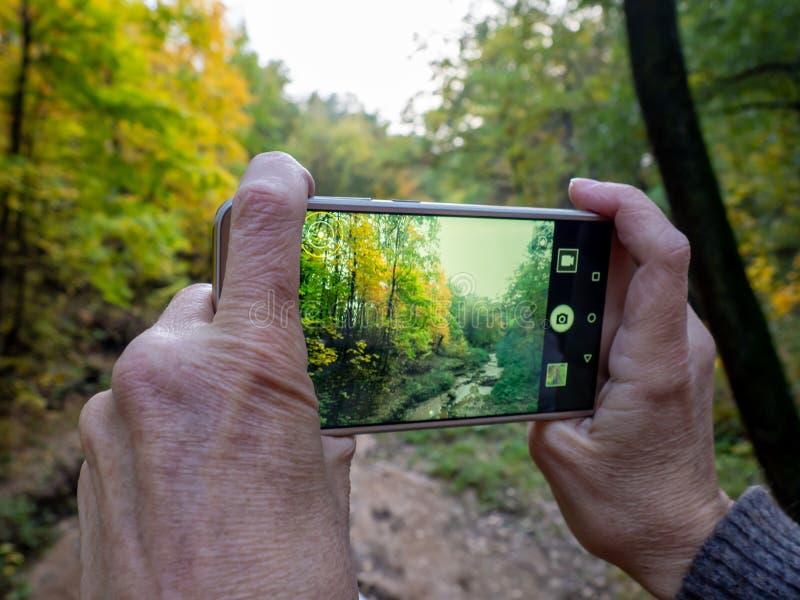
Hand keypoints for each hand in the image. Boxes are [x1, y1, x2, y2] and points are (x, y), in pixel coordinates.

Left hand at [78, 152, 356, 598]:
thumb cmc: (282, 584)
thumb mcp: (324, 493)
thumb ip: (314, 431)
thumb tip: (316, 420)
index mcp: (244, 366)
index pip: (259, 234)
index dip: (277, 187)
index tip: (286, 172)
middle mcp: (164, 369)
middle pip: (204, 304)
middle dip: (237, 329)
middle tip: (270, 379)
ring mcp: (113, 411)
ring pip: (166, 357)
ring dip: (198, 381)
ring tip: (229, 450)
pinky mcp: (88, 455)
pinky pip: (134, 405)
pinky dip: (165, 421)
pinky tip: (190, 478)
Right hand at [528, 179, 731, 598]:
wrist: (679, 536)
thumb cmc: (626, 503)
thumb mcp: (558, 446)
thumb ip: (540, 383)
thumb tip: (528, 341)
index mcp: (653, 359)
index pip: (660, 255)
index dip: (625, 205)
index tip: (578, 191)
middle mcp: (676, 343)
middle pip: (646, 255)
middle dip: (595, 228)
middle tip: (538, 235)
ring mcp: (677, 349)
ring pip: (640, 279)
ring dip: (594, 262)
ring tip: (540, 275)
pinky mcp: (668, 359)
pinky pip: (638, 306)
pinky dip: (602, 291)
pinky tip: (562, 308)